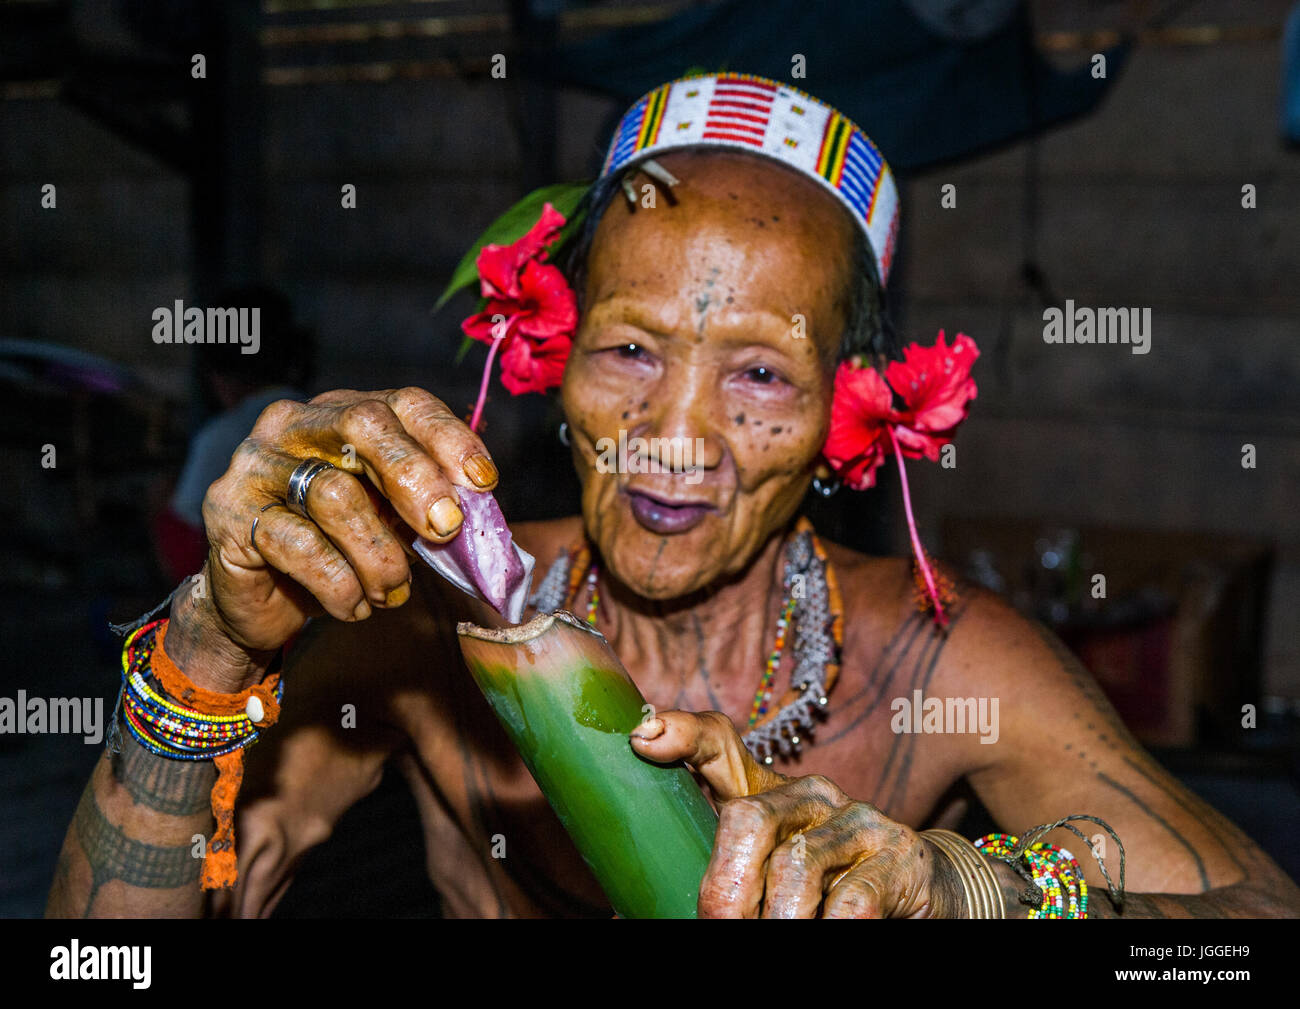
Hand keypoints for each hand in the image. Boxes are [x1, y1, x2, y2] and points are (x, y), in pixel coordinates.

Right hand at [174, 387, 497, 689]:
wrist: (262, 601)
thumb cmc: (338, 550)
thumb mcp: (392, 521)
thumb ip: (428, 506)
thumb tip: (477, 510)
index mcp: (342, 413)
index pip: (404, 403)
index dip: (449, 438)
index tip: (483, 484)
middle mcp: (294, 425)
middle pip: (363, 424)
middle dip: (415, 478)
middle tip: (445, 530)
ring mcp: (256, 465)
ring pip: (335, 495)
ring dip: (379, 555)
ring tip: (393, 591)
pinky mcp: (230, 514)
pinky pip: (300, 546)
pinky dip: (340, 585)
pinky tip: (354, 606)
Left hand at [630, 710, 961, 917]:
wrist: (922, 890)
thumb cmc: (824, 886)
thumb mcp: (766, 871)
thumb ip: (715, 874)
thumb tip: (628, 912)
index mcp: (765, 791)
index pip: (718, 744)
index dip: (682, 735)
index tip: (643, 740)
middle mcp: (809, 795)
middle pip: (749, 817)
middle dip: (724, 884)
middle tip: (717, 925)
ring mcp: (857, 821)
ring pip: (797, 867)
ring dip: (776, 920)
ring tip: (770, 940)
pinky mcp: (897, 856)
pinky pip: (852, 899)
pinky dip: (828, 927)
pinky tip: (824, 935)